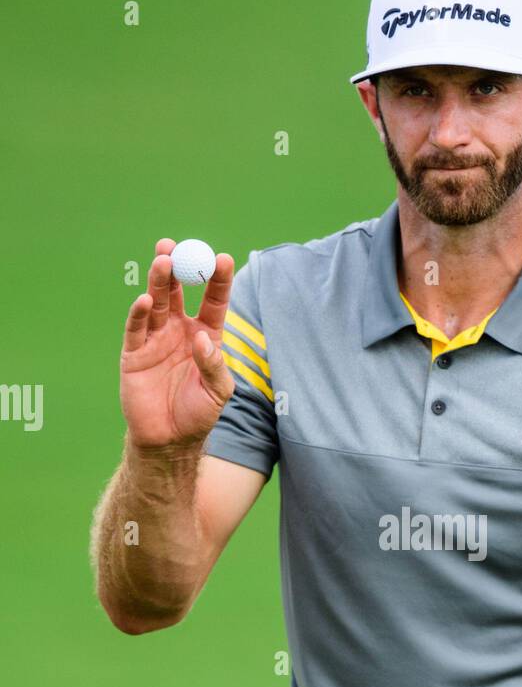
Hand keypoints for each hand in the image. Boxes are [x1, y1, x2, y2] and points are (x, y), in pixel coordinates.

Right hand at [120, 238, 235, 450]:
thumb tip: (203, 340)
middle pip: (179, 292)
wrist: (168, 439)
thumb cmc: (198, 414)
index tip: (222, 258)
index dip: (217, 280)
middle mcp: (180, 331)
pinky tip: (145, 299)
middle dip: (178, 267)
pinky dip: (139, 312)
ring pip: (157, 302)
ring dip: (159, 280)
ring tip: (162, 260)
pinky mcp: (134, 352)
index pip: (213, 301)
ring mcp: (156, 339)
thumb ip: (214, 365)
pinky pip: (136, 327)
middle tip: (177, 247)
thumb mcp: (218, 392)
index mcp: (206, 335)